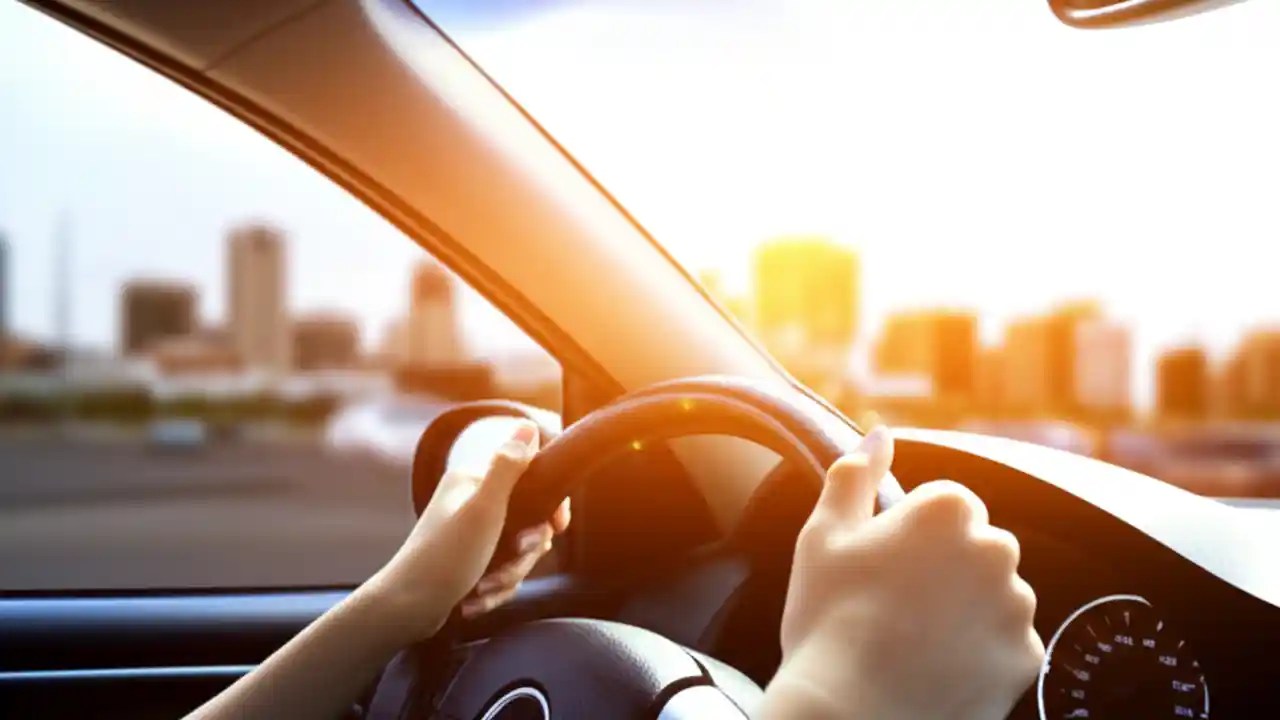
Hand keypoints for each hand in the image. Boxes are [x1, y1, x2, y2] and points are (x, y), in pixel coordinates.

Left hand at [363, 421, 569, 640]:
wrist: (406, 609)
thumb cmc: (444, 558)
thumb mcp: (483, 509)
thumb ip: (508, 467)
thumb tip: (527, 426)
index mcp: (473, 480)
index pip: (531, 478)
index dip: (550, 504)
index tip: (555, 526)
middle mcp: (471, 500)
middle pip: (528, 522)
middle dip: (525, 551)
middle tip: (514, 557)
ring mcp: (470, 532)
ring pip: (517, 552)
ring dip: (508, 575)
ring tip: (484, 588)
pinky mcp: (469, 560)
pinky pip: (501, 572)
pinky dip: (493, 589)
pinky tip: (474, 600)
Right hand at [762, 427, 1043, 719]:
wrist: (849, 713)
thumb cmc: (828, 622)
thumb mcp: (823, 535)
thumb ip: (854, 474)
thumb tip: (878, 434)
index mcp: (947, 510)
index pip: (947, 505)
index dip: (912, 535)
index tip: (886, 567)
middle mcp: (995, 549)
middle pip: (978, 547)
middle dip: (948, 568)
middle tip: (896, 605)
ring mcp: (1016, 606)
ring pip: (996, 594)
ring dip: (968, 608)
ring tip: (914, 640)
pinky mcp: (1027, 657)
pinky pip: (1008, 642)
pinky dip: (981, 652)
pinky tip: (937, 665)